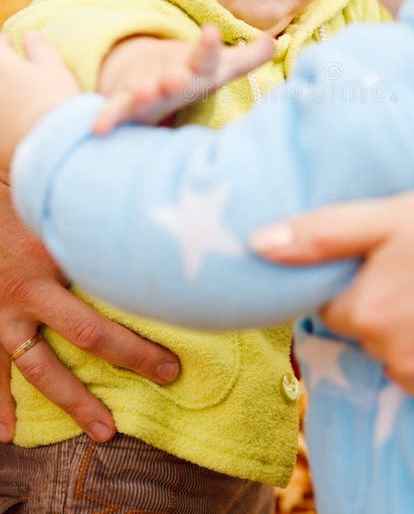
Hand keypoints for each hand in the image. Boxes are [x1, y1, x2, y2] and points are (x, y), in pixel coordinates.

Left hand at [0, 32, 80, 178]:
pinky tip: (16, 123)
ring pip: (0, 97)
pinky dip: (5, 119)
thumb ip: (38, 47)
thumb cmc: (55, 100)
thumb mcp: (53, 67)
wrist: (52, 145)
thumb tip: (29, 34)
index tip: (13, 46)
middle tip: (15, 75)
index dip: (6, 44)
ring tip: (17, 100)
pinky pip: (1, 122)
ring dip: (5, 96)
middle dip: (5, 72)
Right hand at [0, 179, 179, 442]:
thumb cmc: (11, 197)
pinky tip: (7, 433)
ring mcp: (2, 314)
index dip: (150, 302)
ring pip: (41, 367)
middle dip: (131, 356)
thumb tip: (135, 191)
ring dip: (74, 401)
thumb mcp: (51, 198)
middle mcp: (32, 290)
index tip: (184, 310)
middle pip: (88, 333)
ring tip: (104, 430)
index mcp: (56, 255)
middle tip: (168, 375)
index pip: (112, 285)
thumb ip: (90, 205)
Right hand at [94, 25, 274, 132]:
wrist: (145, 67)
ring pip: (144, 91)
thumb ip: (249, 57)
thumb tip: (276, 43)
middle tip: (175, 77)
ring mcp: (146, 86)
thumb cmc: (193, 70)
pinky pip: (117, 111)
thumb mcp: (223, 66)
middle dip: (174, 77)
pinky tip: (98, 128)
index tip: (212, 31)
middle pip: (173, 75)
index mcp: (197, 64)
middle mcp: (171, 73)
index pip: (207, 55)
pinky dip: (107, 118)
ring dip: (144, 94)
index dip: (210, 45)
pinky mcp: (127, 102)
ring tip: (144, 94)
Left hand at [251, 184, 413, 400]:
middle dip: (379, 304)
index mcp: (363, 311)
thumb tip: (255, 245)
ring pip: (392, 354)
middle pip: (362, 330)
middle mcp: (388, 354)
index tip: (381, 261)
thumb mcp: (385, 217)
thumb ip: (318, 235)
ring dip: (406, 331)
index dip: (353, 281)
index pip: (330, 305)